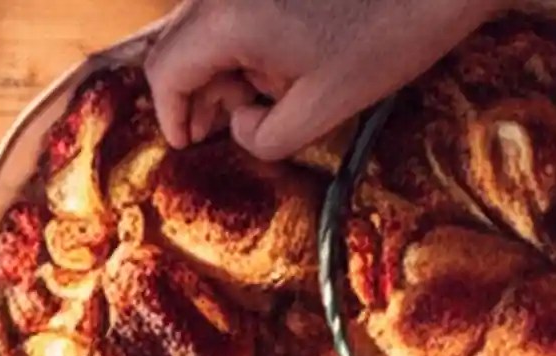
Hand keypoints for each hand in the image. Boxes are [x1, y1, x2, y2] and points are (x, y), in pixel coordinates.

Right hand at [144, 0, 493, 159]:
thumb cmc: (390, 35)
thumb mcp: (325, 108)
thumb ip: (265, 136)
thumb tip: (238, 126)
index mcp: (229, 19)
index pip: (166, 71)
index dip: (172, 115)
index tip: (189, 143)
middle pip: (179, 44)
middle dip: (195, 92)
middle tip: (229, 126)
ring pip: (204, 28)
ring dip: (221, 67)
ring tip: (266, 97)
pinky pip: (233, 11)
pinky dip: (242, 42)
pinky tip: (283, 63)